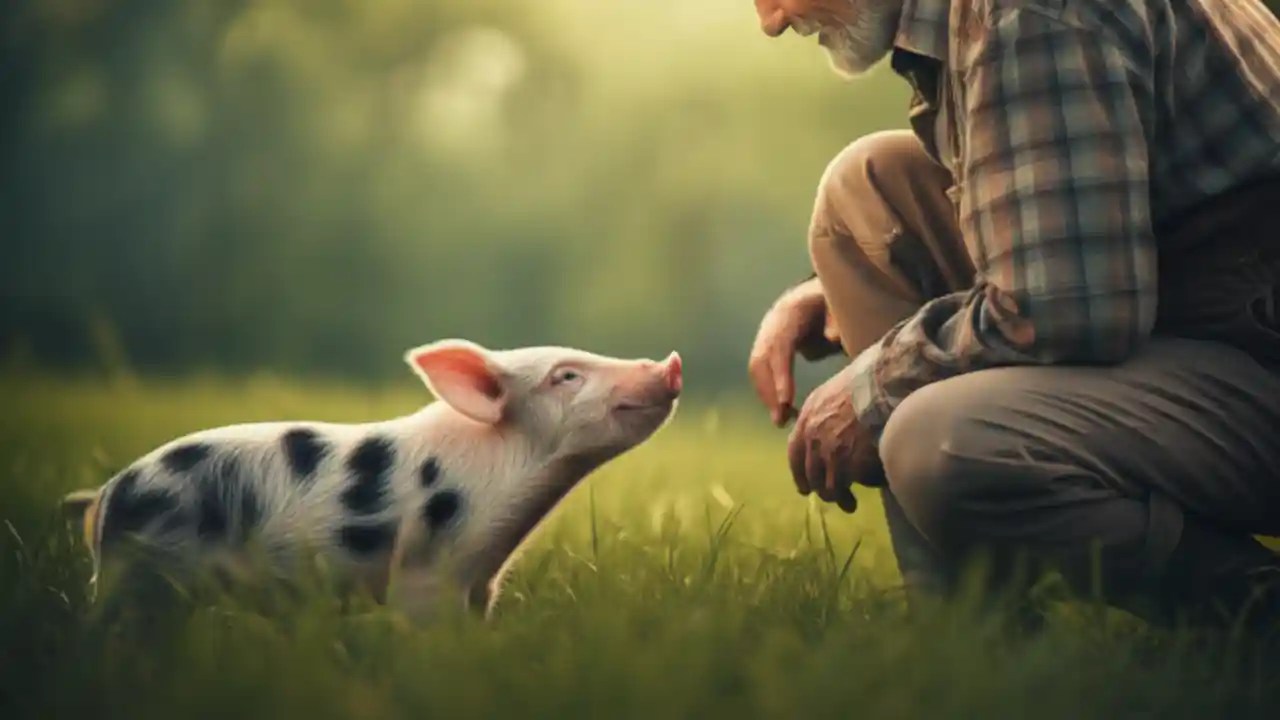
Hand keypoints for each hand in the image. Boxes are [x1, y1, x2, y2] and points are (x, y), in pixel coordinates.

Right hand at [748, 278, 843, 426]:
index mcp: (790, 312)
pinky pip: (761, 372)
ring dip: (765, 395)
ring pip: (757, 369)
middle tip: (780, 420)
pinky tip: (780, 409)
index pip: (780, 346)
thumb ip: (837, 320)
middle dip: (768, 391)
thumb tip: (832, 337)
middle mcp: (771, 325)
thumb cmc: (830, 304)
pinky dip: (768, 391)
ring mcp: (765, 336)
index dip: (781, 374)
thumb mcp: (839, 307)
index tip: (786, 400)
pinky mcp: (765, 348)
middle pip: (761, 361)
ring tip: (781, 420)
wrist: (813, 295)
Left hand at [787, 363, 881, 513]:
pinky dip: (853, 493)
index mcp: (808, 418)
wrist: (885, 385)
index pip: (795, 452)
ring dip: (838, 497)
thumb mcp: (835, 390)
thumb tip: (832, 423)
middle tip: (827, 497)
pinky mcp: (849, 467)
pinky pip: (849, 486)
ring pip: (828, 486)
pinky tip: (861, 496)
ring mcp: (830, 454)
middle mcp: (813, 439)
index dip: (799, 471)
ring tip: (848, 505)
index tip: (804, 485)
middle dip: (818, 488)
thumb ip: (827, 411)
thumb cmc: (867, 380)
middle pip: (811, 473)